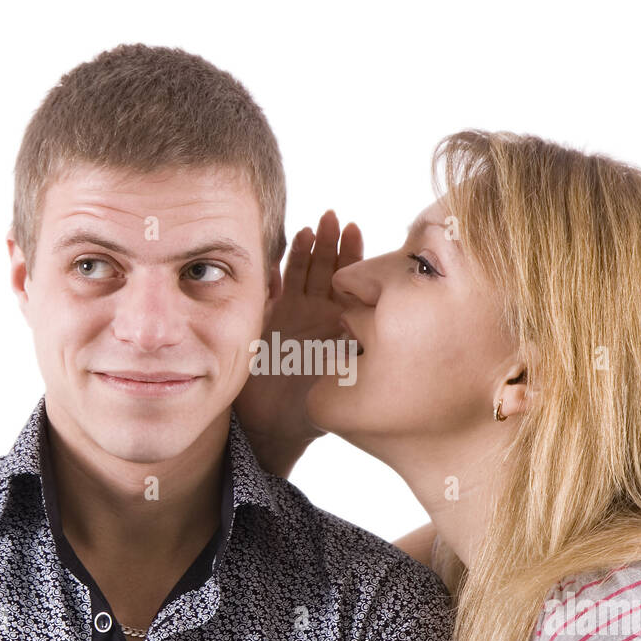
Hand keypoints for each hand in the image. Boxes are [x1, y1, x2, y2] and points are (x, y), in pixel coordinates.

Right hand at [235, 208, 362, 474]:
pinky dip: (277, 268)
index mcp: (343, 324)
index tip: (354, 228)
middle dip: (332, 242)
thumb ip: (354, 350)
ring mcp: (294, 313)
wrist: (274, 423)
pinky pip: (274, 288)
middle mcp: (320, 314)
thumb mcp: (343, 378)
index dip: (353, 254)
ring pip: (303, 272)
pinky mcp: (270, 318)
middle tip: (334, 218)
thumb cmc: (312, 407)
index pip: (352, 281)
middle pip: (328, 268)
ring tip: (313, 225)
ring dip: (308, 248)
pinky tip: (278, 251)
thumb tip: (370, 322)